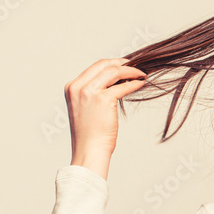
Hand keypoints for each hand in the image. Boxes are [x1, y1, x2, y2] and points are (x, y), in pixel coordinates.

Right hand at [64, 58, 146, 178]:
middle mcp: (78, 87)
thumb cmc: (90, 133)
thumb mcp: (85, 108)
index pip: (94, 67)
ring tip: (141, 74)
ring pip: (114, 72)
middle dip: (122, 63)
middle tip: (135, 66)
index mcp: (72, 87)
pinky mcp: (103, 100)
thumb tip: (117, 80)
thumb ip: (94, 92)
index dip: (111, 63)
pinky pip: (123, 86)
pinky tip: (141, 83)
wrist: (89, 149)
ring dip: (131, 71)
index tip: (123, 65)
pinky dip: (134, 83)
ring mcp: (89, 92)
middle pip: (104, 65)